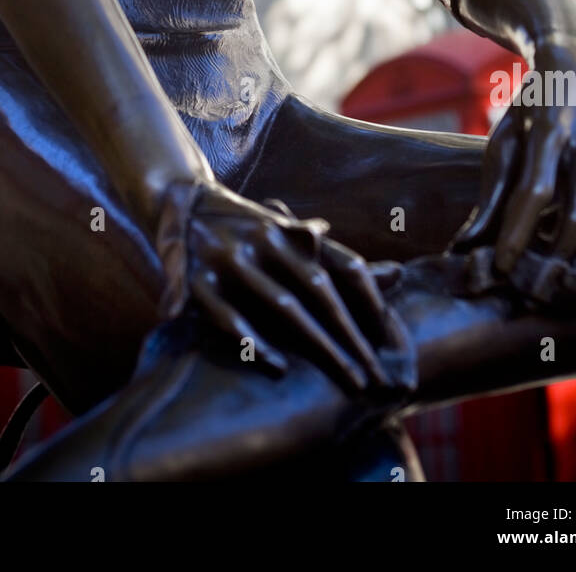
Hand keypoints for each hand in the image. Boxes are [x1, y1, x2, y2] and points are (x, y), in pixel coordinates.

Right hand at [155, 179, 406, 390]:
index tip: (391, 336)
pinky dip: (254, 342)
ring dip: (319, 344)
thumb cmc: (241, 225)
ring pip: (284, 307)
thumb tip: (397, 273)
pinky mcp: (195, 279)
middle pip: (319, 291)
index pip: (343, 264)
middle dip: (349, 336)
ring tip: (348, 378)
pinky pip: (230, 317)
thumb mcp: (284, 230)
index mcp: (289, 232)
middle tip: (376, 377)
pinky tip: (277, 367)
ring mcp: (231, 260)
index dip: (370, 299)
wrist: (178, 198)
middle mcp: (265, 241)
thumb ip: (332, 259)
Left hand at [451, 36, 575, 286]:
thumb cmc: (533, 108)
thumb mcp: (505, 137)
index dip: (518, 232)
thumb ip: (490, 192)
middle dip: (550, 260)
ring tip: (546, 285)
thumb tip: (465, 245)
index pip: (535, 192)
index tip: (500, 264)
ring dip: (574, 265)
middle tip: (525, 286)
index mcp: (551, 132)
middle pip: (575, 220)